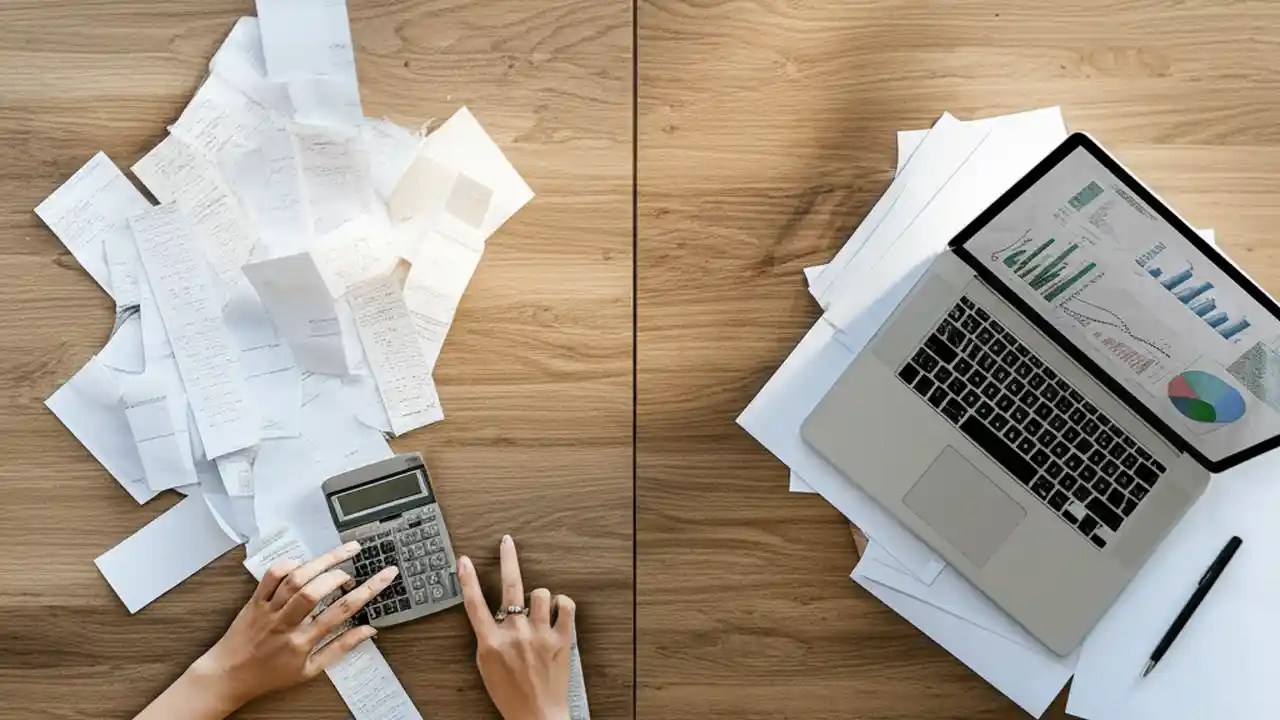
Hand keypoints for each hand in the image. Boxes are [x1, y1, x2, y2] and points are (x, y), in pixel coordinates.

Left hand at [135, 541, 399, 719]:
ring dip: (320, 562)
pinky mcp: (254, 600)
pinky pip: (270, 576)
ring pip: (294, 579)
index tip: (385, 574)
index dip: (368, 590)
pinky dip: (288, 564)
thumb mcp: (310, 671)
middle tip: (356, 562)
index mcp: (302, 642)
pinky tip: (303, 563)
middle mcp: (285, 624)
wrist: (228, 675)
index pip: (342, 611)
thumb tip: (368, 631)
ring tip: (339, 552)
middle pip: (315, 590)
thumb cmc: (269, 675)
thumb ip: (340, 649)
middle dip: (340, 572)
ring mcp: (268, 610)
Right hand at [458, 535, 575, 719]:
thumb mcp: (485, 667)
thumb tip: (490, 614)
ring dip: (538, 598)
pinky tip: (557, 610)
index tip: (464, 560)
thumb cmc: (510, 695)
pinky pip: (566, 605)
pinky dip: (562, 604)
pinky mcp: (561, 638)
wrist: (537, 715)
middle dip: (507, 559)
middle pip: (509, 587)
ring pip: (540, 593)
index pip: (474, 603)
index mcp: (491, 643)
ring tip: (538, 611)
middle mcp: (515, 634)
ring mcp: (539, 634)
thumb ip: (487, 638)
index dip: (468, 579)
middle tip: (507, 542)